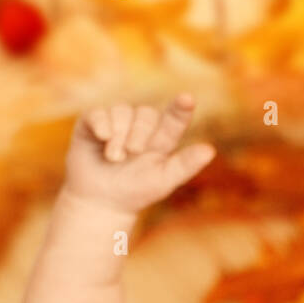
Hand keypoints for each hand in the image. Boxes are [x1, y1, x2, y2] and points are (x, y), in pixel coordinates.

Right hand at [63, 93, 215, 213]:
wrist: (101, 203)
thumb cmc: (135, 193)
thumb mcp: (162, 181)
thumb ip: (185, 166)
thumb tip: (210, 150)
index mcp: (161, 139)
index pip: (174, 118)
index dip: (181, 109)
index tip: (188, 100)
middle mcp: (140, 126)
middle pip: (146, 114)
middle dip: (139, 133)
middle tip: (132, 153)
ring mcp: (116, 122)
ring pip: (122, 111)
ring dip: (119, 135)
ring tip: (114, 158)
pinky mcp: (93, 123)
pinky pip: (98, 113)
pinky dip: (102, 125)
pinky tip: (102, 139)